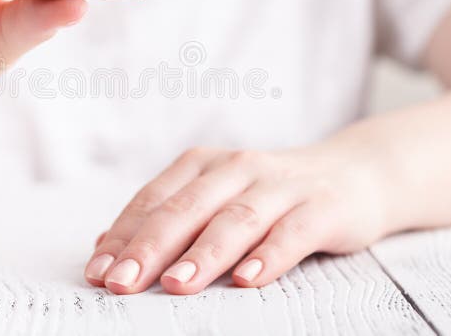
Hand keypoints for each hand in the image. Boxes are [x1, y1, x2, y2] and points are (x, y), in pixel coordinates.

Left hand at [84, 144, 394, 294]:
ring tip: (176, 285)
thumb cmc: (269, 196)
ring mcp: (281, 185)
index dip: (124, 235)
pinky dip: (269, 255)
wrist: (353, 173)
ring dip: (203, 254)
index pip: (154, 200)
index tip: (98, 272)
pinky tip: (247, 280)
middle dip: (151, 247)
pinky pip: (293, 232)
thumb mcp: (216, 198)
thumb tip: (105, 246)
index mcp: (203, 165)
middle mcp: (237, 168)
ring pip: (236, 219)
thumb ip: (167, 218)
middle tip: (121, 282)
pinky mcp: (321, 206)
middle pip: (187, 208)